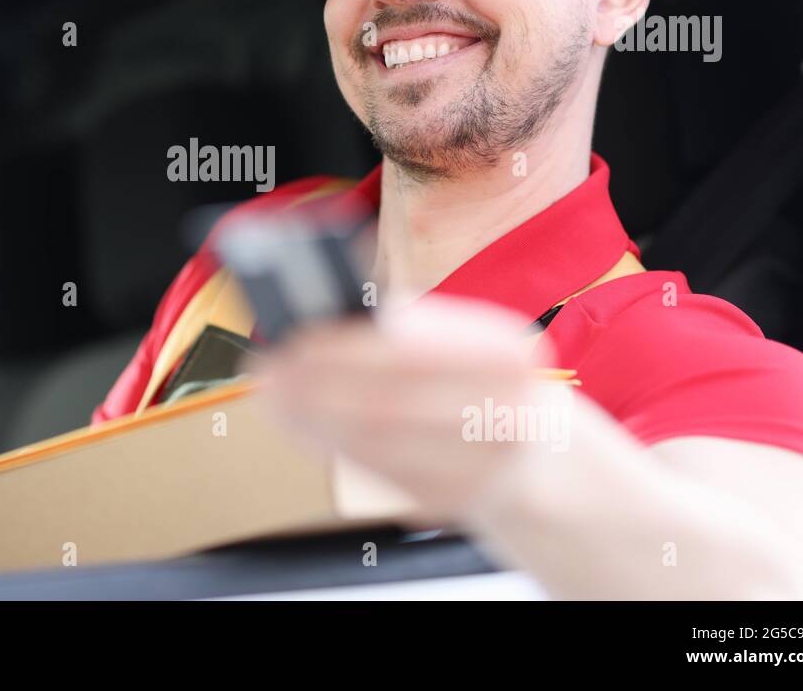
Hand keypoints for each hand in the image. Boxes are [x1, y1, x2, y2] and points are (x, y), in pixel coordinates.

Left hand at [245, 295, 572, 525]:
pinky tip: (298, 421)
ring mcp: (481, 466)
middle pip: (388, 400)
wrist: (535, 451)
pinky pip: (376, 469)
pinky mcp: (451, 502)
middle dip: (315, 383)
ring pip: (376, 440)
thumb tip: (324, 301)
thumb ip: (403, 320)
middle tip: (268, 366)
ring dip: (310, 414)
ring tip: (271, 392)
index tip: (297, 337)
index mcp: (509, 353)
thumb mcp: (461, 335)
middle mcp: (506, 411)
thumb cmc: (478, 376)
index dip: (348, 347)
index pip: (416, 349)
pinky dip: (328, 441)